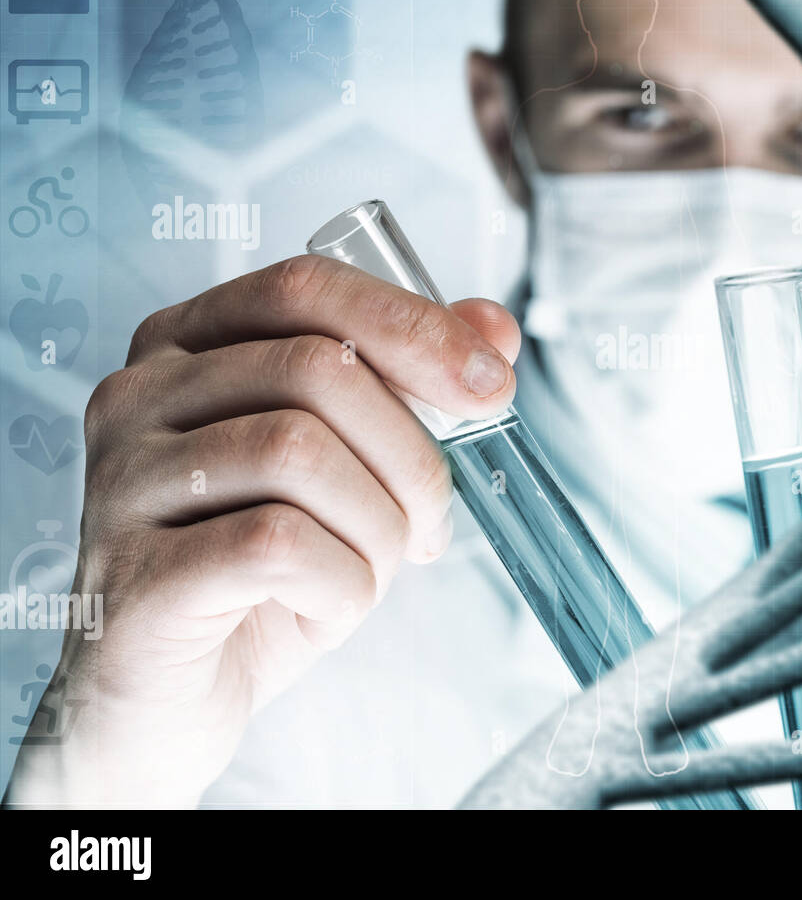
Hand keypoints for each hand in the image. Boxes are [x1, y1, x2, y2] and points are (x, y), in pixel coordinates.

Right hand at [4, 255, 519, 806]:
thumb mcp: (349, 470)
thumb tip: (495, 327)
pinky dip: (341, 585)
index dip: (414, 326)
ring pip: (300, 451)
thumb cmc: (260, 573)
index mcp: (186, 346)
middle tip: (430, 523)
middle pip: (318, 368)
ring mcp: (121, 484)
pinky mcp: (134, 575)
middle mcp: (137, 397)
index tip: (491, 386)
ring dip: (379, 527)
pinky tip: (325, 606)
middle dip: (412, 453)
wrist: (169, 700)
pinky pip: (277, 545)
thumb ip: (410, 387)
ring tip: (369, 569)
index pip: (305, 287)